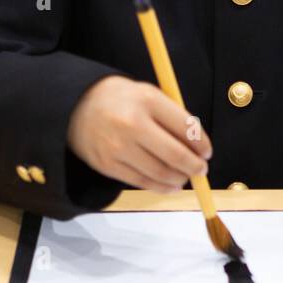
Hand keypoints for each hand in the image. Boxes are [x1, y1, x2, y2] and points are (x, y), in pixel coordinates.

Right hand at [67, 76, 211, 192]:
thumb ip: (173, 117)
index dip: (202, 145)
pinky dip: (161, 187)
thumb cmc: (122, 101)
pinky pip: (142, 182)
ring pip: (160, 173)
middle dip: (194, 166)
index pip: (185, 128)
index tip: (206, 152)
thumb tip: (199, 148)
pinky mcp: (108, 165)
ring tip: (185, 177)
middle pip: (175, 155)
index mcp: (147, 100)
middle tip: (201, 170)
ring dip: (180, 179)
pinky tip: (170, 184)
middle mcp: (132, 124)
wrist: (76, 106)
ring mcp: (118, 147)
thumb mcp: (149, 95)